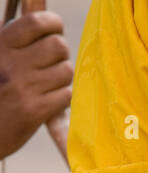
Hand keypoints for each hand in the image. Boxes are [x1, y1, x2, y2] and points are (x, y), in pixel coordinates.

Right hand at [0, 13, 71, 159]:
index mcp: (2, 44)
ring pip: (66, 71)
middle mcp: (12, 63)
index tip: (54, 30)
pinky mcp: (34, 112)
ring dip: (63, 77)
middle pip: (58, 46)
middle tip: (53, 61)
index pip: (37, 22)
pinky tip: (50, 100)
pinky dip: (62, 97)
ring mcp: (24, 88)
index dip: (53, 23)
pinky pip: (65, 95)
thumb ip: (16, 38)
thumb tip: (37, 8)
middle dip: (61, 52)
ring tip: (49, 83)